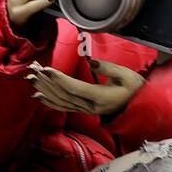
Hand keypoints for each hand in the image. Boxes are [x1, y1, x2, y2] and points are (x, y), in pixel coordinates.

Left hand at [26, 59, 146, 116]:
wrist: (139, 106)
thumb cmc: (134, 88)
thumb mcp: (127, 75)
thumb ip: (108, 68)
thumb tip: (91, 61)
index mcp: (101, 97)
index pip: (75, 88)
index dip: (59, 79)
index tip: (46, 69)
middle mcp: (91, 106)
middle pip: (63, 94)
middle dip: (47, 82)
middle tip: (33, 69)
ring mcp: (86, 110)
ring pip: (61, 101)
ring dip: (45, 90)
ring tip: (32, 79)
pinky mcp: (84, 110)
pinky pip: (63, 107)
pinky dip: (49, 102)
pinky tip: (38, 96)